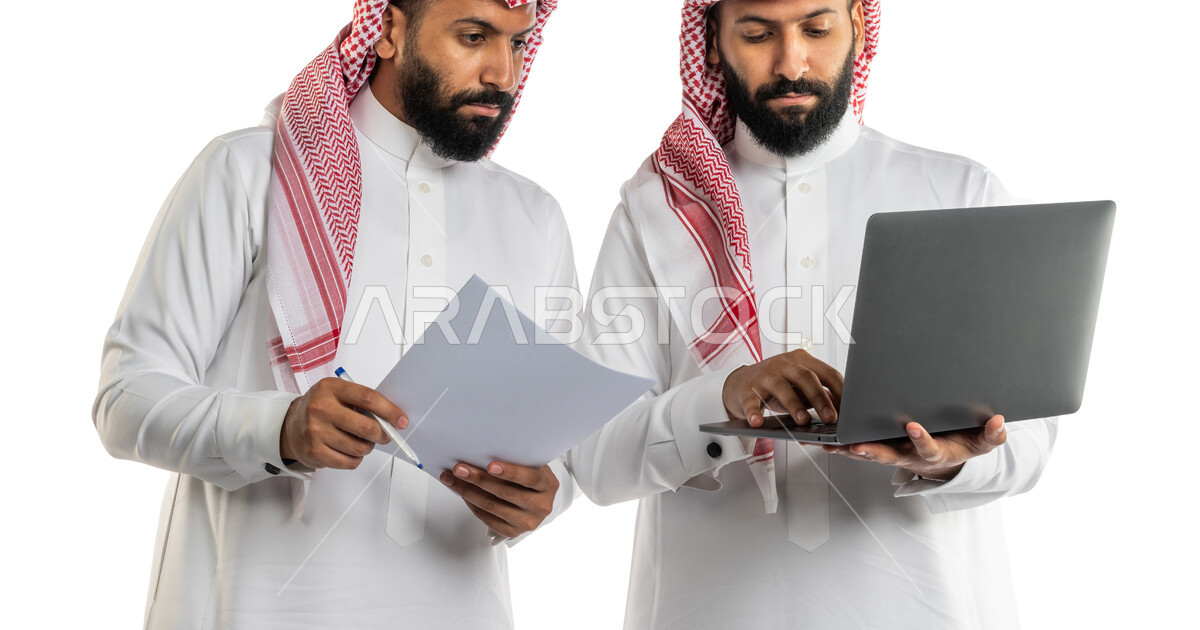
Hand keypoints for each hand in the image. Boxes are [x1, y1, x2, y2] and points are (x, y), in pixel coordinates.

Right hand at [279, 377, 406, 469]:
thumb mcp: (337, 393)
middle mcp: (321, 408)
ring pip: (360, 448)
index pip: (368, 398)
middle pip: (366, 427)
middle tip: (384, 435)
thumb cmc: (321, 407)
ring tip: (360, 441)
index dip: (389, 411)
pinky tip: (348, 450)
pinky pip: (349, 462)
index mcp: (331, 388)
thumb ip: (362, 402)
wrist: (289, 424)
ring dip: (367, 447)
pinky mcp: (314, 452)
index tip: (401, 421)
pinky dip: (355, 458)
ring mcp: (315, 432)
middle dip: (382, 435)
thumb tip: (392, 419)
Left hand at [440, 461, 558, 539]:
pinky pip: (487, 518)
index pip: (530, 478)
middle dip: (478, 479)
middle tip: (459, 469)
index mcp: (548, 485)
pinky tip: (463, 493)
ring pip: (492, 506)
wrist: (537, 499)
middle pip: (505, 492)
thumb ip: (515, 460)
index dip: (510, 472)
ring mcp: (528, 522)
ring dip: (468, 492)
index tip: (490, 465)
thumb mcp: (531, 465)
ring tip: (453, 479)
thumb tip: (482, 452)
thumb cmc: (529, 476)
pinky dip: (472, 504)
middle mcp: (541, 506)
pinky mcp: (513, 532)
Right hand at [722, 349, 843, 426]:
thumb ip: (820, 394)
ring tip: (804, 421)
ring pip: (781, 387)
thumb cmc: (778, 386)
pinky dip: (754, 412)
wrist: (739, 383)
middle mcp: (784, 364)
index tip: (852, 409)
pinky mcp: (746, 390)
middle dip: (820, 398)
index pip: (827, 373)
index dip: (840, 390)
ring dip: (794, 405)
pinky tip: (758, 422)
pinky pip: (751, 402)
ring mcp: (764, 375)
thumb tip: (846, 412)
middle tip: (831, 418)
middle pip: (806, 377)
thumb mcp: (800, 387)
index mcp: (802, 361)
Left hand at [822, 415, 1007, 479]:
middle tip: (856, 446)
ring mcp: (893, 453)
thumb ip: (992, 434)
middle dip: (872, 451)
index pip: (927, 447)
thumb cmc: (964, 443)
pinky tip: (823, 439)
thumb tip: (1000, 423)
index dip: (921, 438)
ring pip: (867, 453)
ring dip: (848, 449)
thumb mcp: (983, 442)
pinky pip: (858, 448)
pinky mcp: (880, 448)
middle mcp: (910, 456)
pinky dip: (841, 444)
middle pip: (889, 455)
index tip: (914, 426)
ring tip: (828, 443)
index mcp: (934, 453)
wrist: (948, 454)